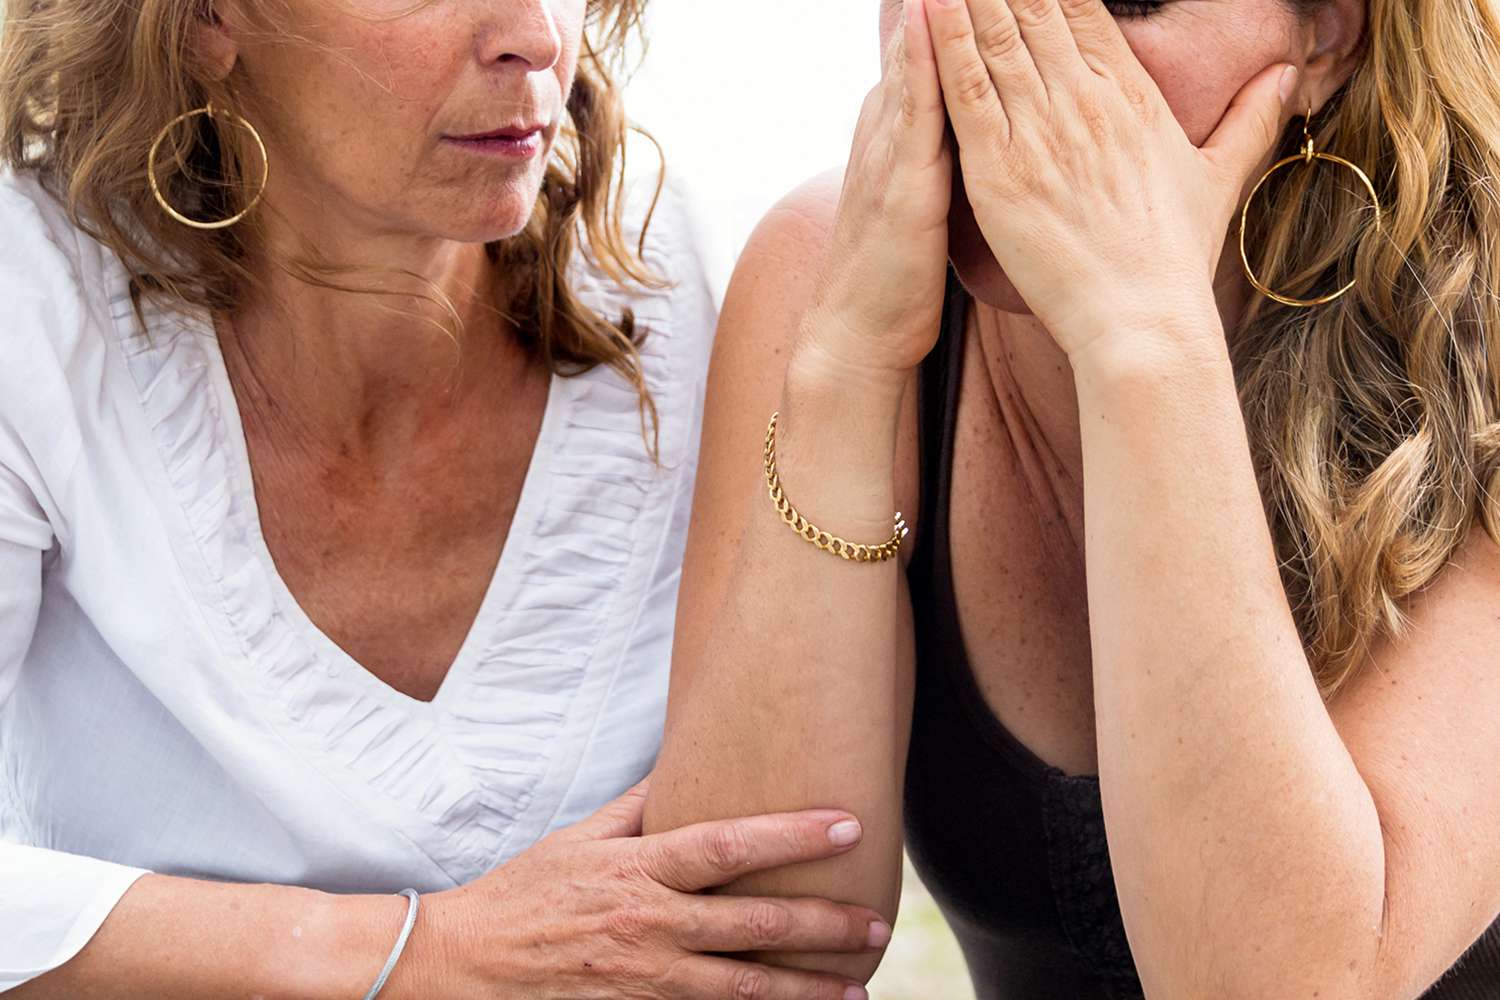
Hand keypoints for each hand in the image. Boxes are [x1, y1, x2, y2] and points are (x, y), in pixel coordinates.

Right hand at [417, 780, 884, 998]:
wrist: (460, 963)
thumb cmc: (523, 892)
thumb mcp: (579, 838)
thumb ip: (638, 809)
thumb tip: (683, 772)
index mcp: (640, 869)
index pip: (730, 846)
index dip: (792, 835)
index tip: (848, 825)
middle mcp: (649, 924)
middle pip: (753, 924)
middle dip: (823, 926)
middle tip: (876, 924)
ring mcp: (644, 979)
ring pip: (742, 988)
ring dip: (805, 989)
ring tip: (857, 987)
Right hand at [798, 0, 953, 388]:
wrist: (859, 337)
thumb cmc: (899, 278)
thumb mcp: (921, 199)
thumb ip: (937, 154)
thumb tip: (969, 122)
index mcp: (894, 130)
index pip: (928, 52)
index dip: (951, 14)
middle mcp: (886, 129)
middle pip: (920, 41)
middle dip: (939, 3)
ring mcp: (889, 152)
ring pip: (917, 61)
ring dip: (934, 13)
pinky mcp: (901, 183)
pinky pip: (918, 109)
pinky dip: (927, 61)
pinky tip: (937, 20)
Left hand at [924, 0, 1295, 359]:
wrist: (1142, 319)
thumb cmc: (1173, 259)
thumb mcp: (1219, 177)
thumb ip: (1250, 118)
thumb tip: (1287, 72)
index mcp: (1131, 95)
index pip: (1082, 9)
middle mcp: (1085, 102)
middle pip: (1035, 11)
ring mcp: (1041, 133)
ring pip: (996, 39)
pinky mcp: (1000, 171)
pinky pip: (966, 92)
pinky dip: (944, 46)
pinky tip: (928, 7)